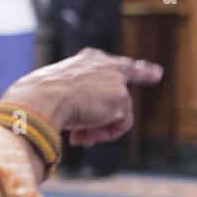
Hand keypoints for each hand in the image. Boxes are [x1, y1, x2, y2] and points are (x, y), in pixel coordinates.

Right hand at [4, 49, 163, 147]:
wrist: (44, 98)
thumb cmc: (40, 97)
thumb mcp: (56, 95)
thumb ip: (76, 104)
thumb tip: (84, 130)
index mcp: (86, 61)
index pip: (110, 62)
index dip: (127, 66)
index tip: (152, 68)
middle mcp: (105, 66)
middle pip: (129, 72)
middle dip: (144, 73)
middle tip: (156, 73)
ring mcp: (116, 82)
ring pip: (118, 113)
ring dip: (99, 129)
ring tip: (79, 134)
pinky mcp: (122, 99)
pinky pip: (120, 125)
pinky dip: (105, 134)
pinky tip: (87, 134)